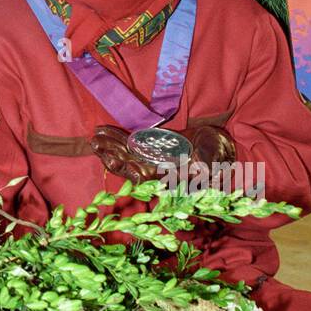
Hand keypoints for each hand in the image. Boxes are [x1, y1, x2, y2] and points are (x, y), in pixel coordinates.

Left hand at [90, 123, 235, 183]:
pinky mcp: (147, 146)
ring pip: (125, 156)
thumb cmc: (217, 151)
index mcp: (172, 174)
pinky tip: (100, 131)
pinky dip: (114, 137)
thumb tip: (204, 169)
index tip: (128, 167)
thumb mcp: (216, 156)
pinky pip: (126, 144)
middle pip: (131, 166)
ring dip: (108, 148)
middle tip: (97, 147)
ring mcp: (150, 158)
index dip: (138, 175)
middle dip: (114, 157)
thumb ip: (210, 162)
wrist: (215, 145)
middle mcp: (157, 169)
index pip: (152, 179)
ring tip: (94, 140)